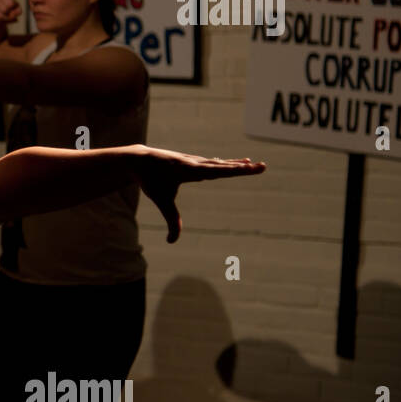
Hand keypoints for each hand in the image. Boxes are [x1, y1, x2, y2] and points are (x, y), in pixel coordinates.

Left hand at [133, 147, 265, 243]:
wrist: (138, 160)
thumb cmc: (150, 181)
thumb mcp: (161, 200)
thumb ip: (171, 220)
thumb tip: (171, 241)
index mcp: (190, 170)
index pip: (219, 171)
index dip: (236, 170)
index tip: (252, 167)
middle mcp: (195, 163)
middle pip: (223, 166)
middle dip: (242, 168)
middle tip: (263, 166)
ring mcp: (193, 160)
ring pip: (218, 163)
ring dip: (235, 164)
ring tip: (251, 164)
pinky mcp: (190, 161)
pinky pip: (210, 162)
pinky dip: (223, 163)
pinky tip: (230, 163)